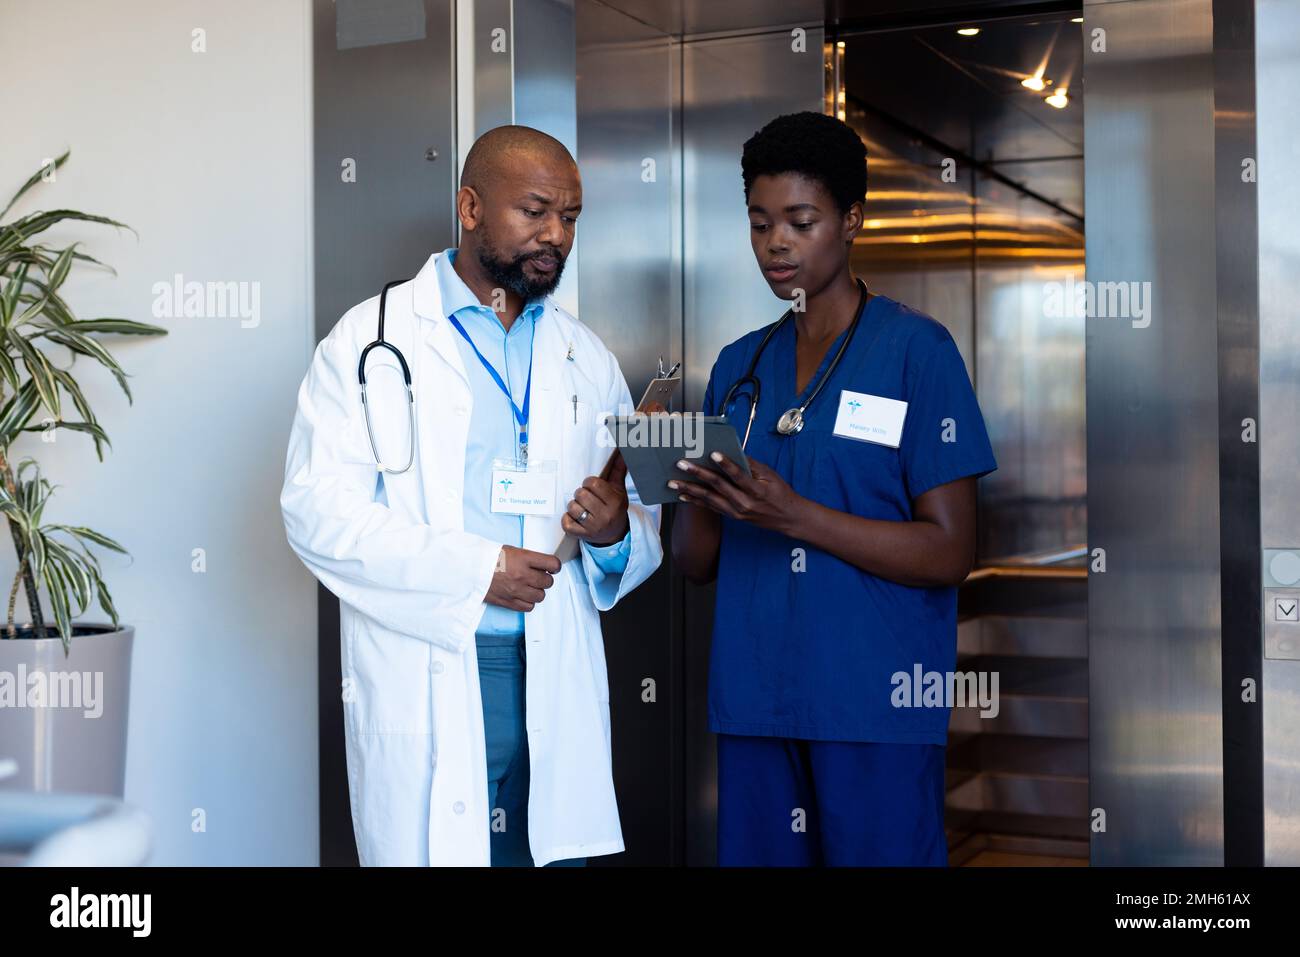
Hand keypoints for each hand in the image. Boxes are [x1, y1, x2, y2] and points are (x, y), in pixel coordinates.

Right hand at [485, 545, 561, 611]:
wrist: (471, 569)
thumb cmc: (489, 558)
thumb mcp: (512, 550)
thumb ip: (529, 558)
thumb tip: (543, 565)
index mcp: (523, 559)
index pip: (552, 564)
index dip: (555, 566)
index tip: (553, 567)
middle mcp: (522, 575)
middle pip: (548, 582)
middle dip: (545, 578)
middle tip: (538, 576)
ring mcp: (516, 590)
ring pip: (540, 596)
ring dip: (537, 591)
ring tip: (529, 586)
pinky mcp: (509, 602)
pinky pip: (529, 607)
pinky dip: (528, 602)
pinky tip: (523, 595)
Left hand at [561, 455, 629, 545]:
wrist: (616, 534)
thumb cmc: (614, 507)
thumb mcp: (619, 490)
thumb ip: (618, 470)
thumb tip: (621, 451)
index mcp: (615, 502)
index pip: (593, 484)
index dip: (588, 482)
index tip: (591, 486)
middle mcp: (605, 515)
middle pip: (581, 494)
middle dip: (581, 493)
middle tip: (586, 497)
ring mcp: (593, 527)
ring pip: (572, 507)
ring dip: (573, 506)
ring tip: (581, 507)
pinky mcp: (583, 536)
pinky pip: (566, 523)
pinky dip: (567, 518)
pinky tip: (575, 517)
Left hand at [668, 452, 803, 534]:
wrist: (788, 518)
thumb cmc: (779, 493)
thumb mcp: (770, 475)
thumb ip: (751, 465)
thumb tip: (732, 451)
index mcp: (757, 490)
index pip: (738, 476)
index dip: (725, 464)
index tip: (712, 453)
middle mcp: (744, 503)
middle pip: (718, 487)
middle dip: (698, 474)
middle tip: (681, 464)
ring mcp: (736, 512)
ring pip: (709, 499)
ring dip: (689, 490)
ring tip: (673, 482)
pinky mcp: (732, 516)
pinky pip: (711, 507)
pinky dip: (696, 501)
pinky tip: (682, 495)